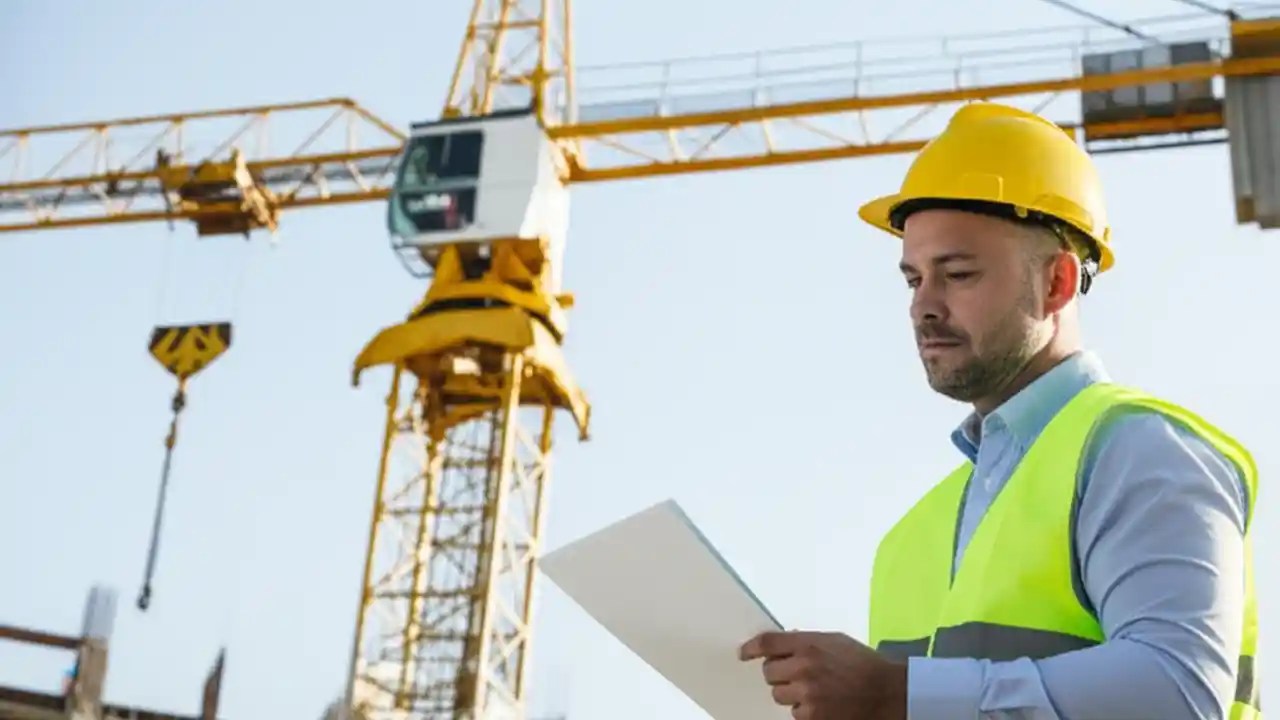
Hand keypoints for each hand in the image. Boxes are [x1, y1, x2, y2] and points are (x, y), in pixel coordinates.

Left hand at [739, 630, 906, 719]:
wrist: (887, 692)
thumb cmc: (862, 663)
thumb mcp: (835, 640)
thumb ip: (806, 641)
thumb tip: (782, 645)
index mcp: (808, 644)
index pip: (767, 643)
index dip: (751, 648)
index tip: (744, 653)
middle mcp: (803, 668)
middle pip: (768, 672)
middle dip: (778, 673)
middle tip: (795, 675)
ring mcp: (806, 694)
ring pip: (777, 694)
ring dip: (789, 693)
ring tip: (813, 690)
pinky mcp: (811, 716)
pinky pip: (793, 712)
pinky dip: (803, 709)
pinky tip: (821, 703)